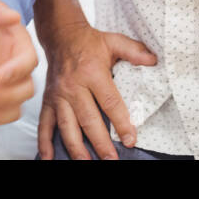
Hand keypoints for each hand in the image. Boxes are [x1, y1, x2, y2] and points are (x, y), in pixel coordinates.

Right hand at [37, 23, 156, 159]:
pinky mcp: (48, 100)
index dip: (121, 122)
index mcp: (92, 72)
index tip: (131, 139)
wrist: (61, 35)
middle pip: (88, 119)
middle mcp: (73, 86)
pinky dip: (45, 142)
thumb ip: (134, 51)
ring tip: (86, 163)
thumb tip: (153, 60)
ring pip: (67, 126)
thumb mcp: (113, 41)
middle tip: (111, 160)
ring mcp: (58, 95)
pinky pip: (44, 123)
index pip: (109, 102)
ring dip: (76, 148)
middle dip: (101, 143)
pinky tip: (48, 158)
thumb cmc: (89, 42)